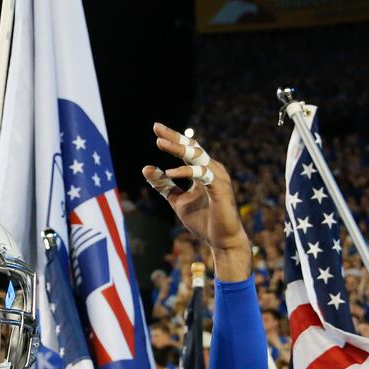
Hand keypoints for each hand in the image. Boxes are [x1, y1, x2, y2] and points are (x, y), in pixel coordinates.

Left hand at [143, 122, 248, 262]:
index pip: (187, 150)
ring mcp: (218, 177)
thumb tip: (146, 168)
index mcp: (203, 171)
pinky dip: (185, 171)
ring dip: (178, 149)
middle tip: (156, 128)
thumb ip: (164, 185)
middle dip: (174, 137)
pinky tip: (170, 171)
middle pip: (192, 147)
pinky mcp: (220, 188)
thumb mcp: (177, 200)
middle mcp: (212, 170)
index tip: (156, 128)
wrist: (222, 241)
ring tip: (160, 143)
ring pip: (197, 156)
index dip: (172, 138)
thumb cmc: (203, 220)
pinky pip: (202, 174)